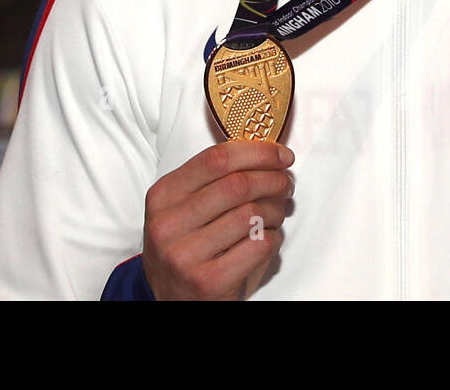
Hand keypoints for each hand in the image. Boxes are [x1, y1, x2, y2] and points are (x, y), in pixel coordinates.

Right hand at [141, 140, 293, 299]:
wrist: (169, 297)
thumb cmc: (184, 244)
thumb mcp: (183, 206)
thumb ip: (214, 179)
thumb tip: (267, 155)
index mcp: (164, 196)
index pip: (217, 159)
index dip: (257, 152)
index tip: (281, 155)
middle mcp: (169, 224)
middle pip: (238, 185)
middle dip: (274, 180)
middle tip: (286, 183)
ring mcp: (186, 255)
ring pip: (252, 215)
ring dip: (276, 210)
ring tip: (278, 212)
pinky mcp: (209, 281)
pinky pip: (259, 245)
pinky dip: (274, 237)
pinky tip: (269, 236)